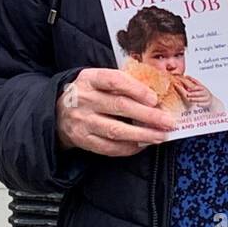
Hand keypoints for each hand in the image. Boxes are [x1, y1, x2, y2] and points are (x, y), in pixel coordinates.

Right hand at [56, 68, 178, 155]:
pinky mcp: (83, 140)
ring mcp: (82, 121)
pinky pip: (109, 147)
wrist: (58, 112)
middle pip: (120, 106)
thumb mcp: (99, 81)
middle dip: (148, 115)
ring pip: (116, 130)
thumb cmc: (89, 94)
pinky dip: (129, 148)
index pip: (114, 80)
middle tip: (168, 121)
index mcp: (89, 78)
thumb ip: (122, 84)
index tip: (155, 98)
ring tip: (161, 136)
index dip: (136, 89)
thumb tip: (156, 96)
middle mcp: (84, 99)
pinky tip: (143, 145)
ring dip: (143, 134)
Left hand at [177, 75, 212, 107]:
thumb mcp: (200, 86)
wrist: (212, 100)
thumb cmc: (204, 92)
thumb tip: (187, 76)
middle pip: (199, 93)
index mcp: (203, 88)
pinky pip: (204, 104)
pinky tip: (197, 104)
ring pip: (201, 99)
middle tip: (188, 95)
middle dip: (193, 94)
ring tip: (189, 99)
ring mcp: (206, 98)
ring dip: (195, 99)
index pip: (198, 87)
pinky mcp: (207, 103)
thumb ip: (194, 82)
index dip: (193, 88)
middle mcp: (205, 93)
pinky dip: (200, 104)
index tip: (188, 89)